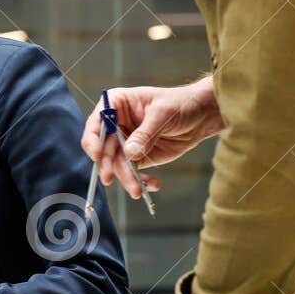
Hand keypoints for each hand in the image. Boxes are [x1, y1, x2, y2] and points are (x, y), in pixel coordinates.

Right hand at [81, 79, 221, 199]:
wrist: (201, 116)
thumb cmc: (180, 103)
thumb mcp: (163, 113)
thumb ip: (145, 133)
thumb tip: (130, 153)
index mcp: (116, 105)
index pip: (96, 124)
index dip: (93, 140)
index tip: (98, 155)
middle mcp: (116, 125)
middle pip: (104, 148)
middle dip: (109, 165)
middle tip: (110, 179)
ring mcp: (126, 142)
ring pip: (117, 164)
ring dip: (126, 178)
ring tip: (138, 190)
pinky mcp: (137, 157)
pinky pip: (132, 172)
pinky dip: (140, 181)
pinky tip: (152, 185)